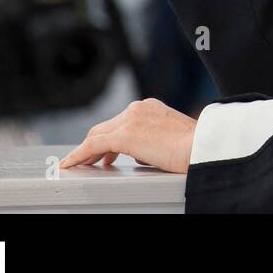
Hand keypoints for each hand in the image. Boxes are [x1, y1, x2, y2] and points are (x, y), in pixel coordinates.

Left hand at [59, 98, 196, 172]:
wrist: (201, 146)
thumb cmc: (193, 147)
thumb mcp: (171, 138)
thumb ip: (152, 140)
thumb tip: (140, 154)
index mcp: (150, 107)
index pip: (121, 121)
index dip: (109, 138)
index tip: (105, 153)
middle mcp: (138, 108)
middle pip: (105, 127)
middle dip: (94, 144)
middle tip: (88, 160)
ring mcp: (130, 120)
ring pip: (96, 135)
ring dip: (85, 151)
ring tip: (76, 164)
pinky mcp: (124, 135)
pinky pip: (92, 146)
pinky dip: (79, 155)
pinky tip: (71, 164)